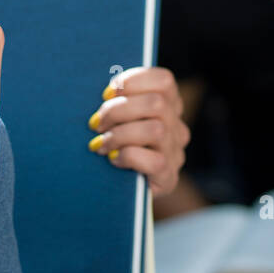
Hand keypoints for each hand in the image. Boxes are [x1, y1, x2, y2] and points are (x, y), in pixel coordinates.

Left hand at [88, 66, 188, 195]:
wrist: (125, 192)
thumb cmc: (115, 144)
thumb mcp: (119, 117)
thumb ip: (118, 100)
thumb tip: (107, 92)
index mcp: (169, 105)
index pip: (164, 81)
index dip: (133, 81)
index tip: (107, 93)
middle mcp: (176, 127)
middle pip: (157, 103)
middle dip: (118, 110)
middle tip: (97, 123)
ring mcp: (175, 153)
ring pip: (156, 130)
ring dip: (120, 135)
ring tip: (101, 143)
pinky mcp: (169, 177)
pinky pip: (154, 161)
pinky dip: (128, 156)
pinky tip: (114, 160)